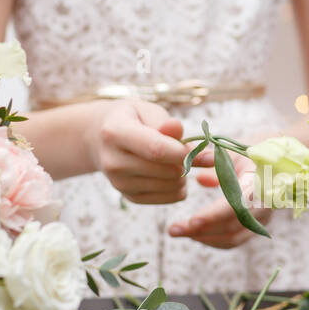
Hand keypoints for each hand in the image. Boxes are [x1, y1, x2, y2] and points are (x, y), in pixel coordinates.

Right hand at [91, 100, 212, 203]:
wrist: (103, 139)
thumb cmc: (134, 119)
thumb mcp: (147, 111)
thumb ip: (164, 122)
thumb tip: (178, 129)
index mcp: (115, 133)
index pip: (155, 149)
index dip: (184, 152)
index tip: (205, 151)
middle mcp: (113, 161)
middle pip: (165, 170)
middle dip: (187, 163)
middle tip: (192, 153)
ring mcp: (118, 183)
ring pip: (169, 186)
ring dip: (184, 175)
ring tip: (179, 162)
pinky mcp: (129, 197)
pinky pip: (167, 198)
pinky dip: (178, 188)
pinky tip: (174, 175)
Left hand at [168, 160, 273, 248]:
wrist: (278, 162)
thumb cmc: (251, 152)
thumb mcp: (232, 150)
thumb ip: (212, 159)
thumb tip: (196, 174)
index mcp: (258, 183)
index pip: (236, 205)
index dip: (214, 216)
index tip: (190, 222)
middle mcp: (263, 205)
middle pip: (230, 226)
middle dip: (200, 230)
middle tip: (172, 230)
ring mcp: (262, 218)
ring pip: (232, 238)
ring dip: (204, 238)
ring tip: (179, 231)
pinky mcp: (257, 226)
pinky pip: (234, 240)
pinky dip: (213, 240)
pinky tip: (194, 234)